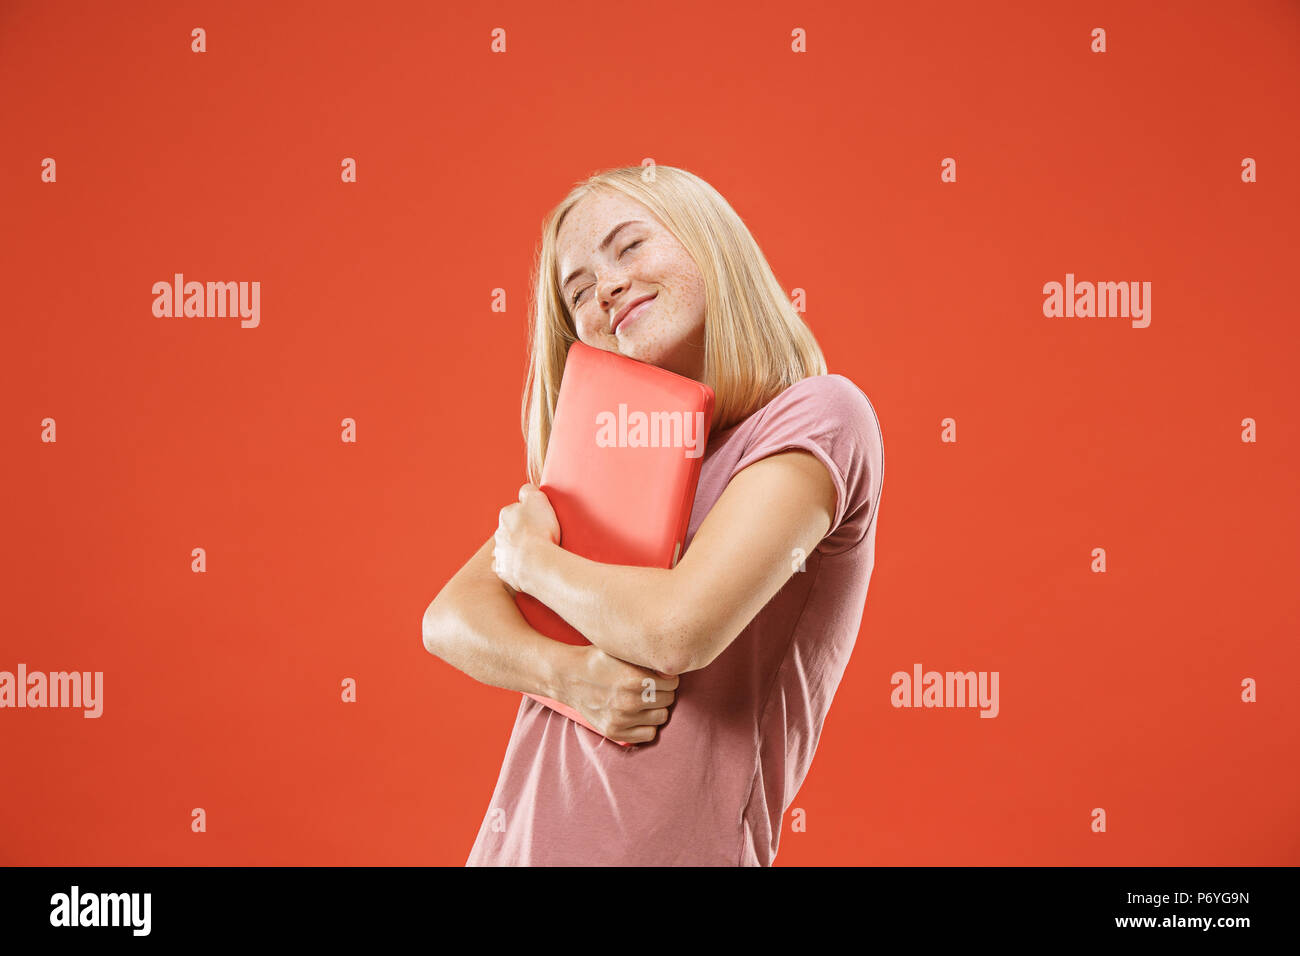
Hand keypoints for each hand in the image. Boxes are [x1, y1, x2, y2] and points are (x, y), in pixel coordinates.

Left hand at [492, 483, 560, 592]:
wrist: (534, 562)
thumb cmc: (539, 530)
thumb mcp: (537, 499)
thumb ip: (529, 490)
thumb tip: (525, 490)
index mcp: (506, 515)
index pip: (517, 510)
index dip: (531, 515)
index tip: (542, 521)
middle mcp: (499, 533)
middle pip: (511, 530)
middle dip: (522, 533)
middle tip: (541, 538)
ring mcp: (500, 553)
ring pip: (508, 548)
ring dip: (518, 550)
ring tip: (536, 554)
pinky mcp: (503, 570)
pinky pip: (508, 567)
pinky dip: (515, 567)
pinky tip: (527, 567)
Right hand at [559, 645, 679, 744]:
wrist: (569, 677)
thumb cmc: (598, 660)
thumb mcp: (622, 650)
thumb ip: (647, 657)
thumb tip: (673, 666)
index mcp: (635, 678)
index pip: (673, 682)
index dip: (668, 677)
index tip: (660, 675)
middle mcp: (630, 701)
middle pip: (669, 700)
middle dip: (662, 692)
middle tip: (651, 687)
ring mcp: (622, 719)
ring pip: (661, 717)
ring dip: (656, 708)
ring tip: (645, 700)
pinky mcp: (615, 731)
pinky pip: (648, 734)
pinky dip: (646, 725)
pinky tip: (638, 714)